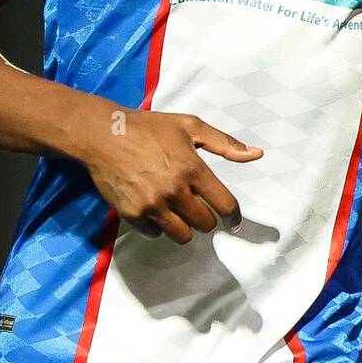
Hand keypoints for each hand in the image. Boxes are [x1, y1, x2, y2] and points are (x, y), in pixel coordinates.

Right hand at [81, 106, 262, 244]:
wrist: (104, 134)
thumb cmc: (149, 128)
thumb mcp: (190, 126)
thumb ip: (225, 144)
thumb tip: (257, 154)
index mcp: (192, 169)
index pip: (225, 205)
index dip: (233, 216)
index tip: (233, 222)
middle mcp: (175, 190)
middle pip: (205, 224)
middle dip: (205, 218)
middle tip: (196, 206)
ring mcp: (152, 205)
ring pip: (182, 235)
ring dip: (184, 226)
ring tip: (176, 210)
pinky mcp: (132, 215)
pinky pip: (155, 234)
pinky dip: (157, 225)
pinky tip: (153, 208)